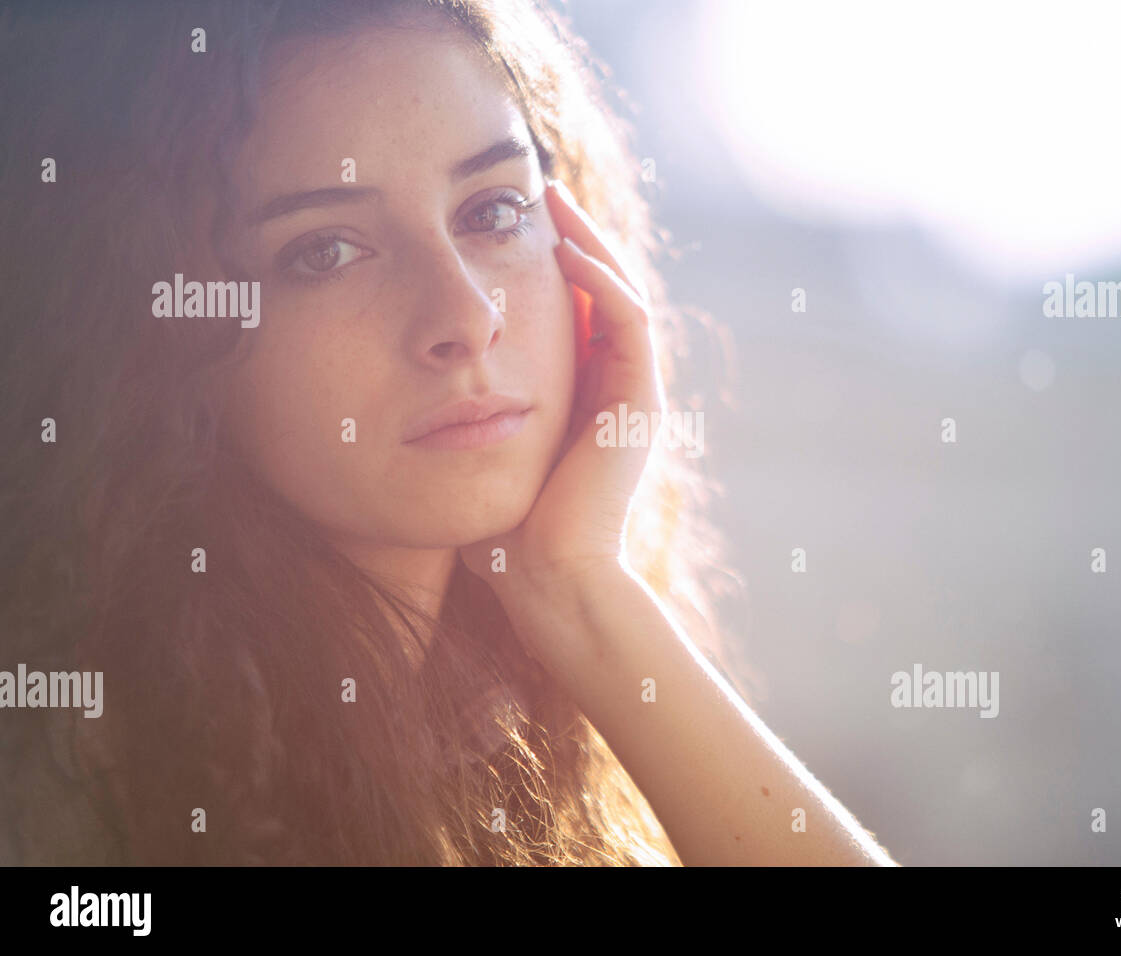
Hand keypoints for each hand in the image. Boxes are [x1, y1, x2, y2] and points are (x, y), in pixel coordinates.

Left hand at [460, 179, 662, 603]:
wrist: (541, 578)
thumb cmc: (498, 529)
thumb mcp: (471, 451)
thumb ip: (460, 415)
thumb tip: (410, 382)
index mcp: (580, 398)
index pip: (573, 310)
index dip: (548, 263)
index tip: (505, 223)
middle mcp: (613, 389)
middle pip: (601, 291)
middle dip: (572, 236)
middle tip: (537, 192)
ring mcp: (633, 395)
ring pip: (622, 293)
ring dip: (590, 241)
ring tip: (552, 200)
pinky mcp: (641, 403)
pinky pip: (629, 321)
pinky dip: (603, 281)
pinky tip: (567, 249)